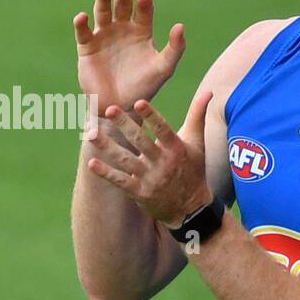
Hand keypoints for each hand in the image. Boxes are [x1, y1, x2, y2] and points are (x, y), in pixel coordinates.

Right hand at [74, 0, 185, 113]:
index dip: (144, 5)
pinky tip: (82, 17)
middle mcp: (122, 29)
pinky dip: (81, 24)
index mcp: (141, 31)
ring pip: (102, 11)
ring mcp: (103, 36)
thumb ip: (175, 49)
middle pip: (122, 3)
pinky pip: (83, 32)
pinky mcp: (87, 47)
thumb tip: (180, 26)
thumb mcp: (163, 69)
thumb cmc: (145, 88)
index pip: (143, 11)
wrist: (119, 107)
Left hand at [84, 91, 214, 226]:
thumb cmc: (193, 169)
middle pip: (141, 141)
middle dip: (125, 125)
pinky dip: (106, 173)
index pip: (163, 129)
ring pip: (125, 160)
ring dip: (107, 147)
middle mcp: (163, 163)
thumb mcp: (197, 142)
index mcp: (176, 148)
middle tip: (109, 109)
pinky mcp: (140, 193)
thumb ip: (198, 115)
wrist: (191, 209)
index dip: (152, 116)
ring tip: (90, 134)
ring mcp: (150, 179)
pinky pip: (121, 181)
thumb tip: (209, 91)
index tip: (139, 102)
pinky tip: (92, 163)